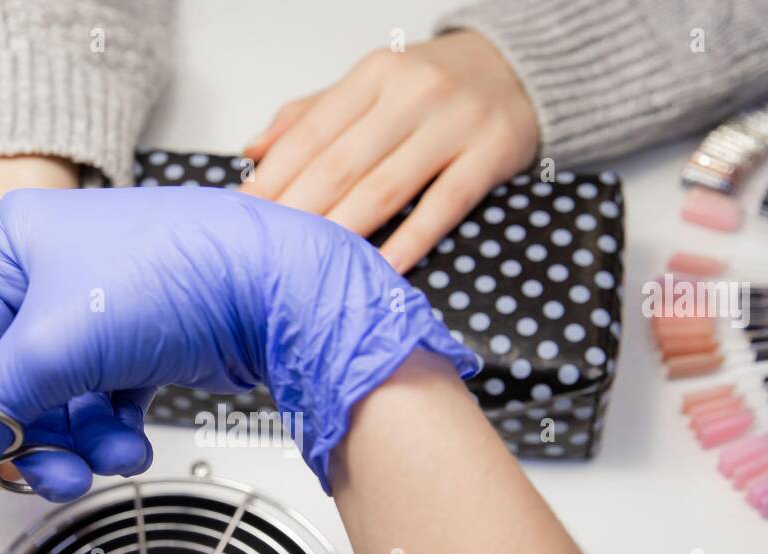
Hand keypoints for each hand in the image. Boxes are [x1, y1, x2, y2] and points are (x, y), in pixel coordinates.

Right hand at [0, 187, 479, 525]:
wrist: (279, 287)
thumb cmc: (174, 281)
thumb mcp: (54, 349)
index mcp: (10, 244)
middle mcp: (48, 270)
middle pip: (9, 385)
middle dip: (34, 442)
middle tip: (53, 478)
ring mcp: (97, 306)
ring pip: (58, 403)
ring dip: (78, 445)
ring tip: (108, 459)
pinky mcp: (137, 341)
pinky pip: (99, 402)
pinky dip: (110, 432)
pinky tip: (128, 445)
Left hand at [240, 31, 539, 273]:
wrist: (522, 69)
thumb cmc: (434, 87)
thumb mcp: (372, 86)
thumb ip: (311, 116)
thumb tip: (253, 151)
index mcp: (374, 75)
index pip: (311, 133)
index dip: (274, 178)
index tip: (244, 215)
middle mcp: (412, 94)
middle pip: (341, 164)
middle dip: (299, 213)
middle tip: (268, 253)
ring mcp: (454, 124)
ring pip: (386, 188)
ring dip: (344, 232)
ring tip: (310, 268)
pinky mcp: (491, 155)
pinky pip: (444, 205)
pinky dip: (411, 241)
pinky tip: (382, 270)